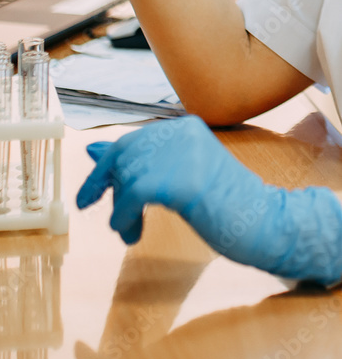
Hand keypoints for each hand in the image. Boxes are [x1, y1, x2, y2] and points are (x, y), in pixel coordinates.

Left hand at [76, 116, 341, 286]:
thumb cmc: (226, 204)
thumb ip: (140, 163)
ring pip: (127, 176)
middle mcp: (181, 132)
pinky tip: (129, 232)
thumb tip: (92, 151)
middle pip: (124, 155)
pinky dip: (123, 214)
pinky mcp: (184, 181)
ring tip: (130, 231)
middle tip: (109, 216)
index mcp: (183, 126)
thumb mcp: (178, 176)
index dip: (105, 168)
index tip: (87, 194)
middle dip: (107, 186)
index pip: (131, 140)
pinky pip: (134, 194)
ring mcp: (184, 154)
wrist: (270, 224)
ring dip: (121, 208)